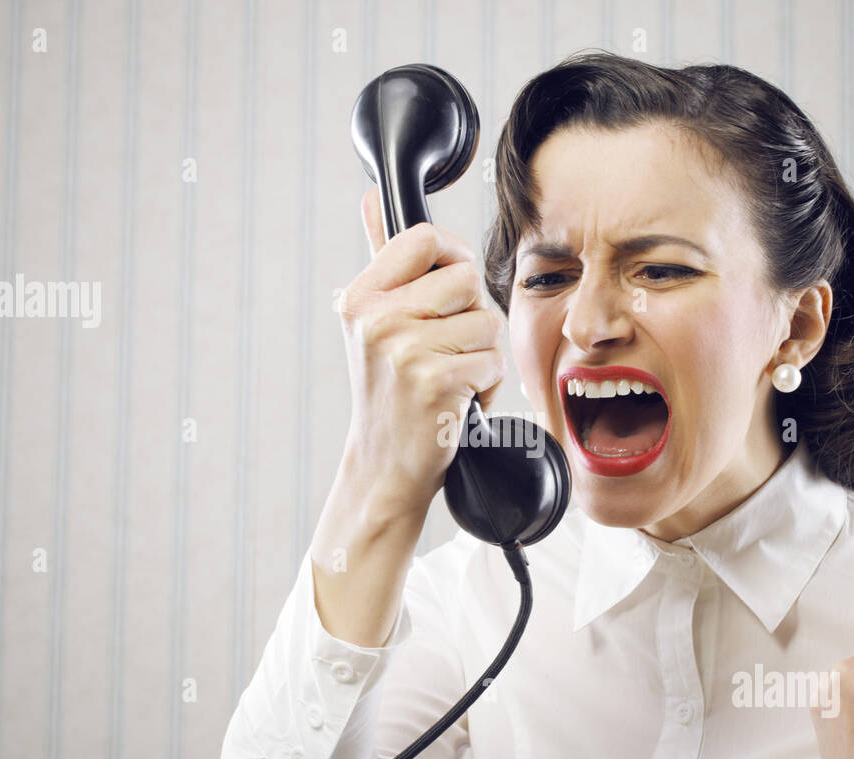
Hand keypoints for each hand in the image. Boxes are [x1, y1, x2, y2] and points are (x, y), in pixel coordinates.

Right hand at [336, 188, 507, 510]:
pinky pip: (492, 361)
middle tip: (448, 347)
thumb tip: (373, 197)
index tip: (450, 289)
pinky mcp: (434, 382)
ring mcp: (403, 350)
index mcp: (361, 297)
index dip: (452, 256)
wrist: (384, 465)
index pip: (425, 237)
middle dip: (472, 315)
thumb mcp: (372, 322)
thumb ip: (379, 257)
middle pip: (467, 278)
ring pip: (487, 321)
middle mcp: (376, 319)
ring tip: (452, 377)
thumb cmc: (388, 391)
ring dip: (482, 355)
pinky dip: (486, 386)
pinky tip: (458, 401)